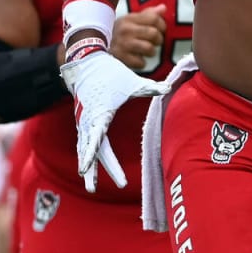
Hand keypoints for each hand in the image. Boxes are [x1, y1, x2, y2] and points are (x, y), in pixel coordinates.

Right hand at [61, 45, 168, 192]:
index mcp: (100, 114)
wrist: (85, 62)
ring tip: (90, 187)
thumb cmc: (110, 72)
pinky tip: (88, 170)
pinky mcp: (82, 121)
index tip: (97, 173)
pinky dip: (85, 155)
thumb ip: (150, 87)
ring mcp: (83, 122)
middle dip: (94, 170)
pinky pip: (83, 142)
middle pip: (91, 151)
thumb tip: (169, 87)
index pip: (99, 143)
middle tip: (94, 189)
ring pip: (84, 149)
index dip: (101, 160)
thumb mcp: (131, 81)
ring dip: (87, 167)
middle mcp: (88, 121)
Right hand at [111, 5, 166, 69]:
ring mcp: (123, 45)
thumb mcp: (129, 21)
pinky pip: (141, 63)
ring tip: (144, 51)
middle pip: (154, 34)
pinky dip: (140, 62)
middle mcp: (126, 30)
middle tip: (153, 42)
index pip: (154, 18)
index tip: (160, 30)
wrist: (93, 47)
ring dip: (150, 52)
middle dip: (158, 40)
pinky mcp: (121, 59)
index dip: (162, 25)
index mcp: (129, 19)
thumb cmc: (117, 34)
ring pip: (150, 49)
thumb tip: (163, 8)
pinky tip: (135, 58)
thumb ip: (147, 14)